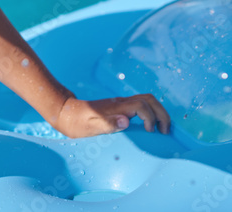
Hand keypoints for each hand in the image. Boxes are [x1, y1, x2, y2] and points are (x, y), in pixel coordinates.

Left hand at [53, 95, 170, 138]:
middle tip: (165, 130)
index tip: (150, 132)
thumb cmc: (76, 122)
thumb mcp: (89, 127)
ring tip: (162, 128)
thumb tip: (127, 121)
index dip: (150, 117)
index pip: (141, 105)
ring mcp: (120, 103)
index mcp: (115, 107)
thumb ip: (108, 124)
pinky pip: (140, 105)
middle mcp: (120, 102)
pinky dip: (151, 112)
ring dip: (158, 111)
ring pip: (146, 99)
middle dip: (161, 112)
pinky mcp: (119, 107)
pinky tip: (151, 125)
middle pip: (149, 99)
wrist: (65, 112)